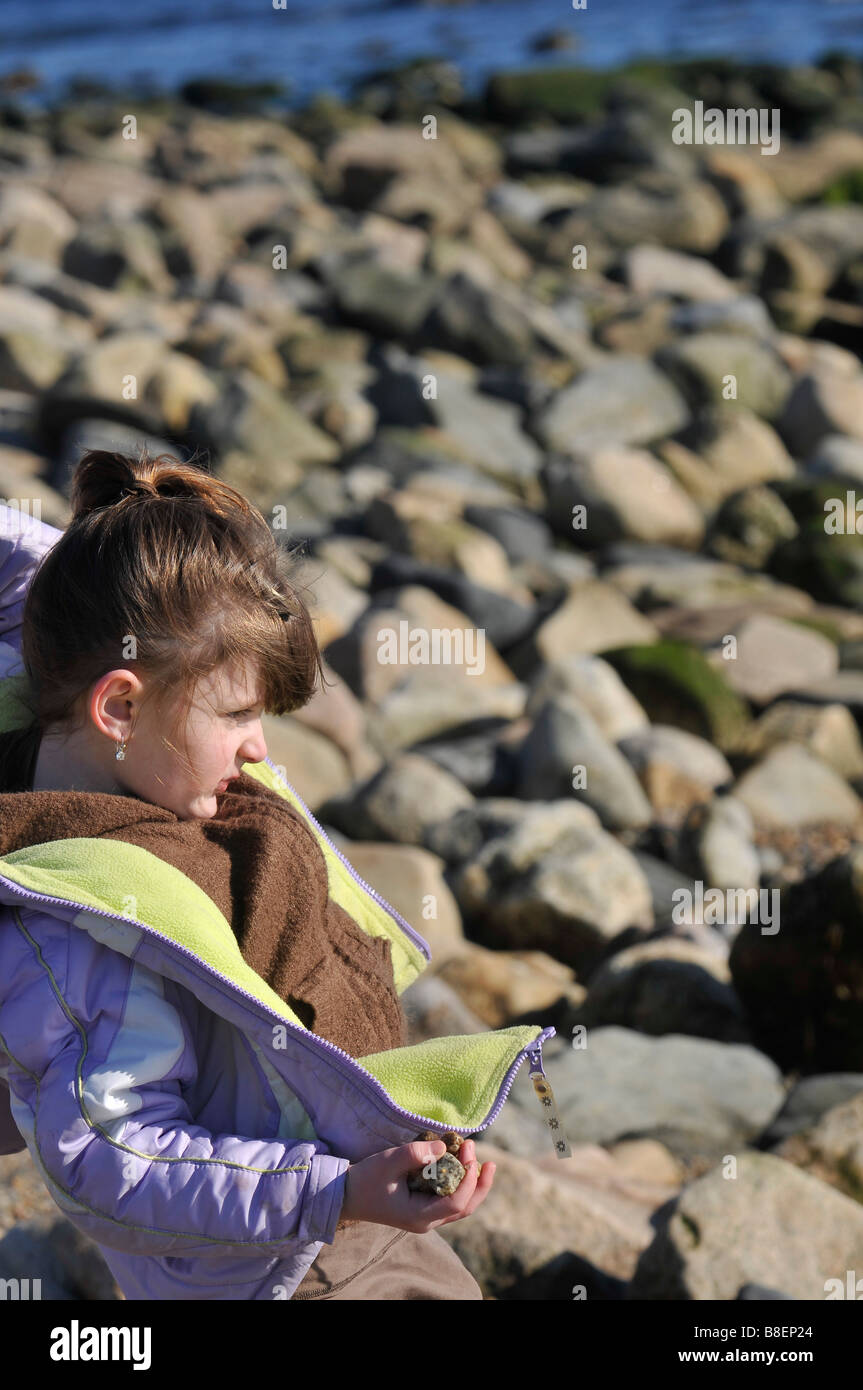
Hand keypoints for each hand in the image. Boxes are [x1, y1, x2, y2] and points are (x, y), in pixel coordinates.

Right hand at [339, 1138, 494, 1233]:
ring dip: (472, 1184)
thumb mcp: (388, 1162)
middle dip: (479, 1183)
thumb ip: (415, 1154)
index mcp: (420, 1216)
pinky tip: (461, 1166)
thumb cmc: (365, 1180)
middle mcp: (427, 1221)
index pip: (457, 1203)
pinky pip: (449, 1199)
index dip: (469, 1179)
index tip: (470, 1153)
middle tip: (487, 1160)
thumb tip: (444, 1148)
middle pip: (465, 1208)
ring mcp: (425, 1217)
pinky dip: (459, 1184)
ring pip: (460, 1206)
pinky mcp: (422, 1208)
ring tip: (481, 1161)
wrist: (345, 1196)